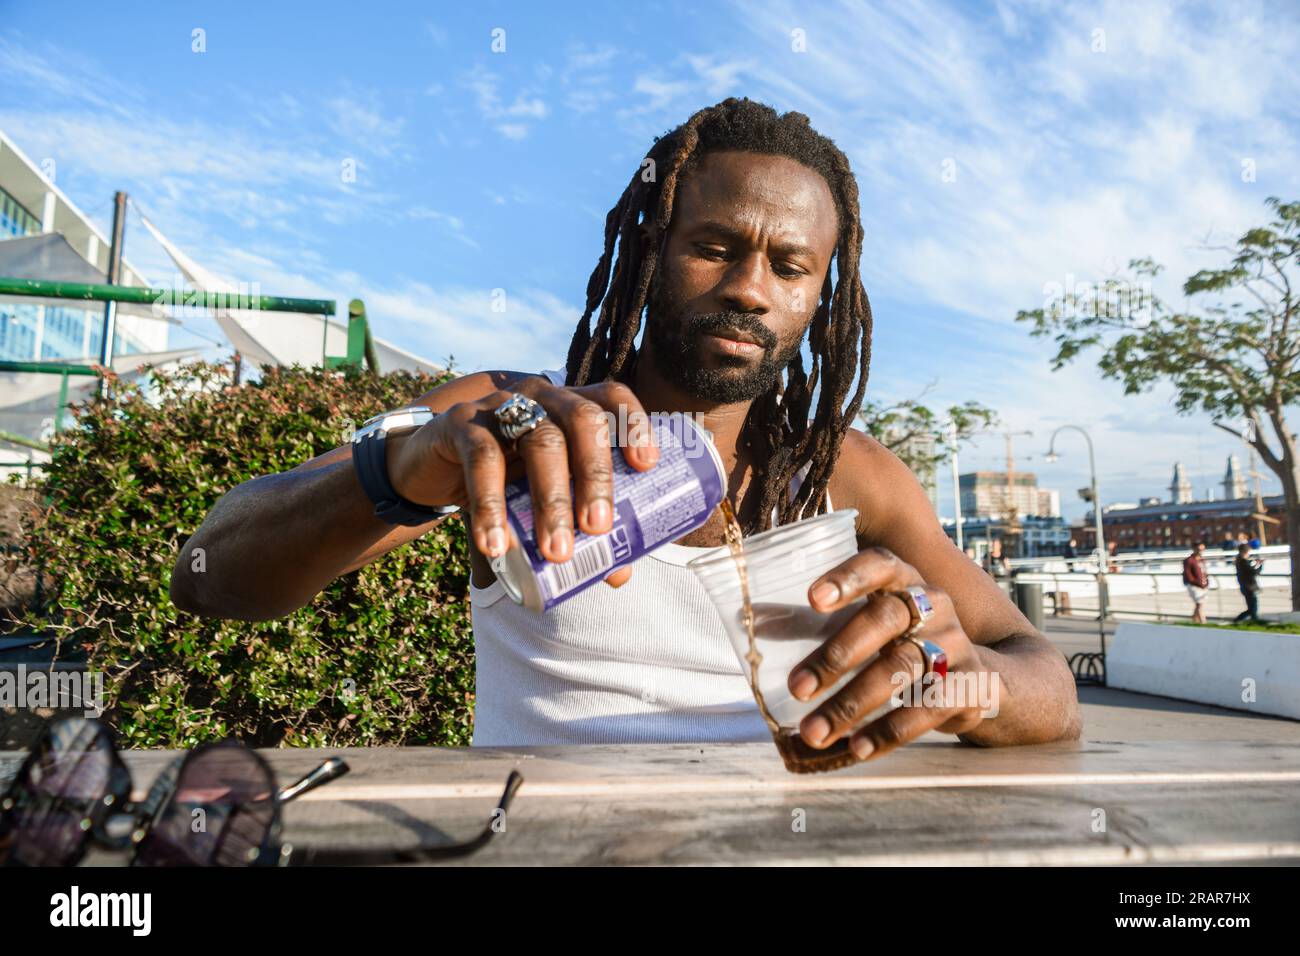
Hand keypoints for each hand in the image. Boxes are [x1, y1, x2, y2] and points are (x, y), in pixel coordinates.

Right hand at [387, 377, 658, 572]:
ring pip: (538, 440)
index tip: (648, 465)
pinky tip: (497, 544)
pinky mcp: (461, 423)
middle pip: (581, 420)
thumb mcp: (539, 495)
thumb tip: (618, 574)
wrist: (429, 463)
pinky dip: (491, 505)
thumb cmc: (503, 476)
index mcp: (570, 406)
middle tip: (598, 529)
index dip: (633, 423)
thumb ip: (574, 524)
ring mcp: (501, 404)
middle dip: (595, 476)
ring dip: (551, 498)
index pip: (610, 398)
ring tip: (556, 550)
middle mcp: (541, 396)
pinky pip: (482, 458)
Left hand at [786, 546, 990, 760]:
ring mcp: (955, 645)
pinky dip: (889, 731)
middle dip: (836, 655)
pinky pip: (927, 709)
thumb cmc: (905, 642)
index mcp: (904, 581)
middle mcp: (933, 606)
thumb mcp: (874, 622)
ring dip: (852, 704)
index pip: (879, 565)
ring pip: (901, 669)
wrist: (983, 678)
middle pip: (884, 620)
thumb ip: (823, 621)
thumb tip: (755, 622)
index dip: (847, 578)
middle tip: (796, 689)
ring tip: (814, 732)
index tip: (812, 598)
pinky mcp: (968, 687)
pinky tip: (858, 748)